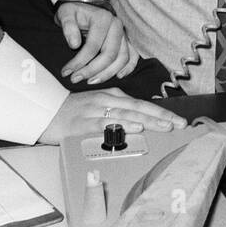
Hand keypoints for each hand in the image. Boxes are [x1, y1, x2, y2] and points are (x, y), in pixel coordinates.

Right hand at [38, 87, 183, 144]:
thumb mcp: (99, 107)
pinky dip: (122, 126)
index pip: (142, 104)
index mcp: (113, 97)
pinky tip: (135, 129)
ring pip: (127, 115)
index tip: (179, 120)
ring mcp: (96, 110)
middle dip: (161, 116)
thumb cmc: (74, 112)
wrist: (45, 111)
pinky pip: (107, 124)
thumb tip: (141, 123)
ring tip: (166, 126)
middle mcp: (107, 100)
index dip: (161, 112)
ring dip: (148, 120)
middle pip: (140, 108)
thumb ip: (118, 112)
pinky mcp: (84, 122)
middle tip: (180, 124)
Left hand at [56, 4, 138, 84]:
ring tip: (91, 81)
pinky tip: (118, 76)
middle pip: (109, 54)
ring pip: (122, 58)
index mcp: (103, 19)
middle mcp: (116, 26)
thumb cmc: (74, 11)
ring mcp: (123, 33)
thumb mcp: (65, 13)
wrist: (84, 6)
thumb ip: (68, 27)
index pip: (93, 46)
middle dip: (92, 70)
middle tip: (76, 79)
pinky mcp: (126, 40)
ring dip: (108, 73)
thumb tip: (74, 44)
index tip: (66, 72)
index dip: (79, 62)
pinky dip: (128, 67)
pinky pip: (132, 56)